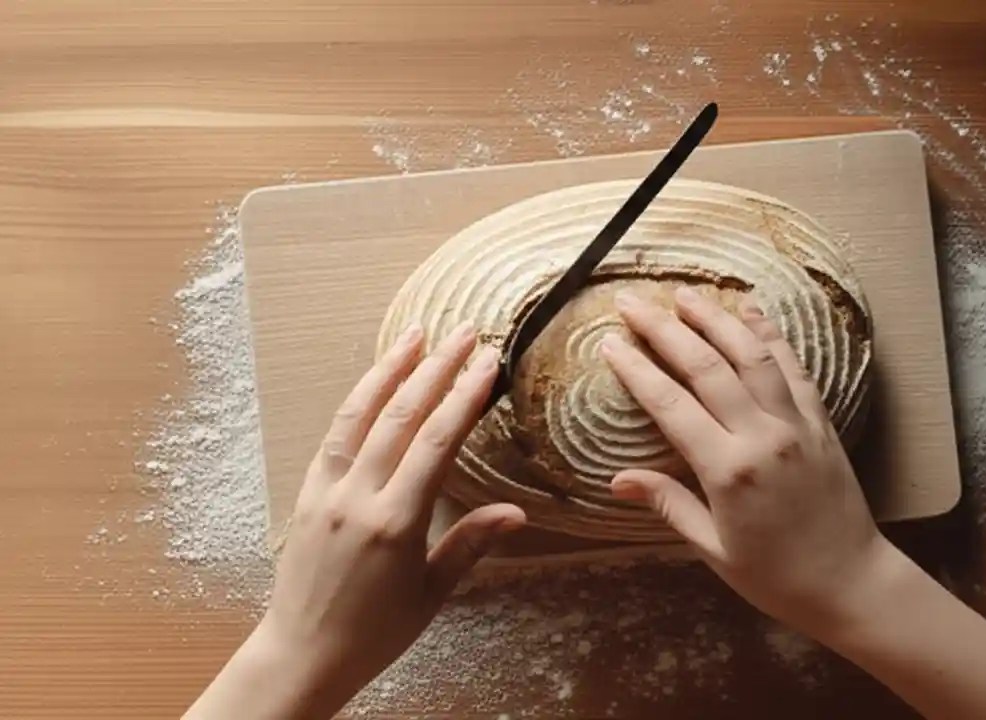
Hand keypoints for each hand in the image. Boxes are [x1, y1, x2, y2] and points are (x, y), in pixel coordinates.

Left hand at [186, 322, 524, 719]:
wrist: (302, 654)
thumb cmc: (374, 632)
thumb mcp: (431, 593)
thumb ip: (470, 543)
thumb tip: (516, 512)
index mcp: (394, 523)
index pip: (435, 442)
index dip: (464, 397)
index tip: (487, 363)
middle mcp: (356, 498)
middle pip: (399, 416)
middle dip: (434, 368)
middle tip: (463, 333)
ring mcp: (325, 491)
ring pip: (358, 415)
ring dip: (389, 369)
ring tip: (415, 334)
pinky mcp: (305, 493)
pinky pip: (334, 435)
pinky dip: (357, 401)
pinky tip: (376, 382)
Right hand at [601, 287, 889, 637]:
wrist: (851, 582)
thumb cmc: (776, 577)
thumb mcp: (713, 549)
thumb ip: (669, 504)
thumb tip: (618, 479)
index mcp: (729, 470)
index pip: (671, 404)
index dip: (636, 369)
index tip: (610, 342)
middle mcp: (763, 436)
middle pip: (707, 366)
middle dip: (665, 328)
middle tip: (632, 301)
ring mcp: (796, 424)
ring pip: (752, 354)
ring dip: (716, 318)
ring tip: (685, 294)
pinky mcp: (821, 422)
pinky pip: (793, 367)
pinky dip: (770, 335)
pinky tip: (750, 312)